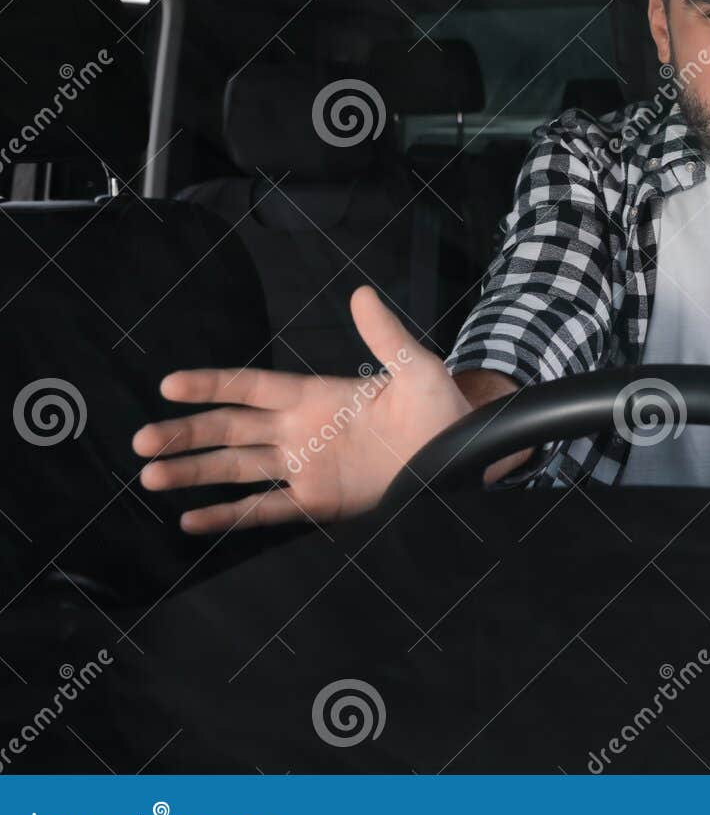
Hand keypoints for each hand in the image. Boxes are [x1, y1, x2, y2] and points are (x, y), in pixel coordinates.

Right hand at [133, 286, 471, 532]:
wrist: (463, 455)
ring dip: (196, 473)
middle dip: (186, 434)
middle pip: (232, 430)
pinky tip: (192, 520)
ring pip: (238, 469)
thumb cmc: (442, 409)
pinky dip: (230, 516)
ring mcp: (307, 468)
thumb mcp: (416, 368)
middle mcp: (302, 431)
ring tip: (151, 476)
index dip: (211, 386)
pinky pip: (267, 511)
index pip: (252, 388)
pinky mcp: (320, 501)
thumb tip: (362, 294)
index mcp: (317, 395)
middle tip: (141, 441)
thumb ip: (385, 335)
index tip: (170, 384)